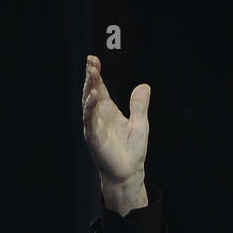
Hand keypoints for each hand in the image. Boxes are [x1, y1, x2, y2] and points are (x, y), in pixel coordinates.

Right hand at [81, 55, 150, 199]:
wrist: (129, 173)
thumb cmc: (132, 151)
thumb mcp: (140, 123)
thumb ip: (139, 105)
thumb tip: (144, 86)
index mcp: (108, 111)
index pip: (100, 88)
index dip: (96, 74)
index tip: (94, 59)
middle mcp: (99, 116)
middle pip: (92, 92)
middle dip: (91, 76)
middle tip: (91, 62)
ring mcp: (94, 127)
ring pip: (88, 104)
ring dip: (89, 89)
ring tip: (92, 74)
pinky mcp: (94, 138)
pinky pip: (90, 121)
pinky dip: (90, 109)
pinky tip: (92, 97)